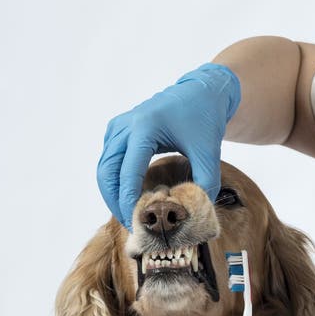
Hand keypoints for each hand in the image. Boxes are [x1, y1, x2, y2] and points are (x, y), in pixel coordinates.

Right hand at [96, 62, 240, 229]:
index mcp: (146, 127)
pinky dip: (114, 181)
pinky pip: (108, 161)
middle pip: (107, 173)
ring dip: (112, 193)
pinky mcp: (118, 130)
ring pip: (104, 168)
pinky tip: (131, 195)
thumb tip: (197, 213)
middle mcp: (127, 125)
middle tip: (132, 223)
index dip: (128, 202)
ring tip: (131, 213)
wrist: (200, 92)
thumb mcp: (210, 152)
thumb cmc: (204, 118)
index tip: (137, 223)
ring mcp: (119, 127)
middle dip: (115, 202)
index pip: (127, 174)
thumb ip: (206, 183)